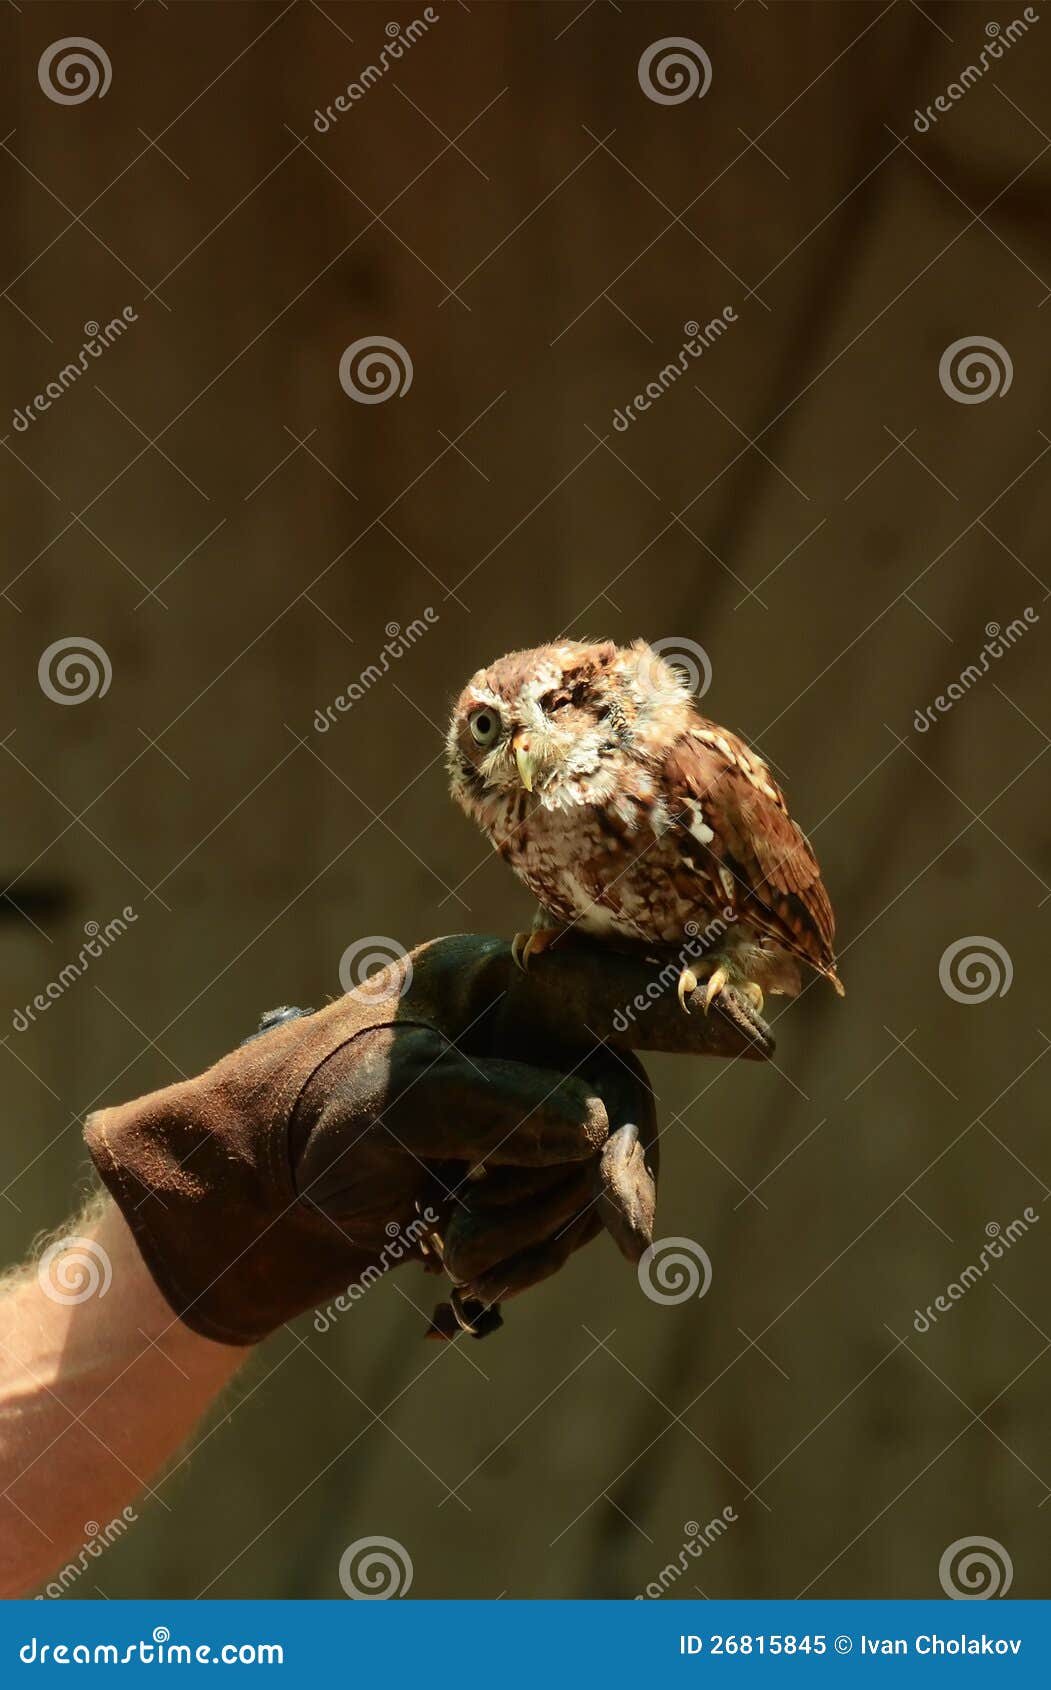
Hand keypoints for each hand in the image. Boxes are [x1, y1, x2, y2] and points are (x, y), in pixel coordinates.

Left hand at [85, 933, 770, 1344]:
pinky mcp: (534, 1166)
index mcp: (498, 982)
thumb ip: (492, 1105)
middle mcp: (535, 1035)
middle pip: (615, 1106)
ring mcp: (540, 1103)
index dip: (688, 1013)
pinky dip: (525, 1259)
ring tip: (448, 1257)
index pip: (606, 988)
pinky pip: (571, 1223)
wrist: (266, 1190)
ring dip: (531, 1235)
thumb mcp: (391, 1104)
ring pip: (596, 1177)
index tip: (754, 1039)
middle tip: (554, 1243)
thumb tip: (597, 1125)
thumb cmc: (316, 1116)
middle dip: (574, 1186)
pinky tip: (461, 1278)